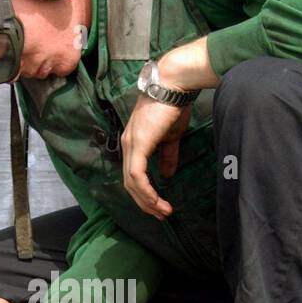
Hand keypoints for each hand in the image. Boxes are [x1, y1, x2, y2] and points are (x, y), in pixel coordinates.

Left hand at [121, 95, 191, 217]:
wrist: (173, 87)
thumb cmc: (173, 107)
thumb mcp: (171, 137)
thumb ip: (167, 156)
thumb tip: (167, 174)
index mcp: (134, 143)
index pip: (133, 175)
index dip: (145, 193)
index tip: (159, 206)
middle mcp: (127, 145)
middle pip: (129, 183)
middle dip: (145, 203)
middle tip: (160, 215)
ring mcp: (130, 145)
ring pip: (132, 183)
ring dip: (147, 201)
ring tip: (163, 212)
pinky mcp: (137, 145)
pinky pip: (137, 175)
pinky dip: (146, 191)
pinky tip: (157, 201)